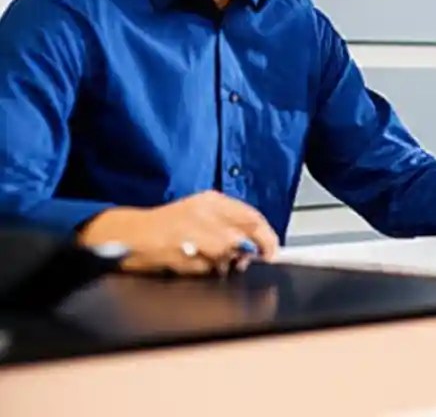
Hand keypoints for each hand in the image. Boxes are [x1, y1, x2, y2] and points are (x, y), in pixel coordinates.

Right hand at [77, 191, 279, 275]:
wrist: (127, 234)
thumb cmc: (166, 228)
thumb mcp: (201, 216)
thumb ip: (229, 228)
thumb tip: (256, 250)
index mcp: (212, 201)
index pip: (252, 217)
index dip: (267, 237)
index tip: (272, 253)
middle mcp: (203, 211)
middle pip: (242, 236)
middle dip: (250, 254)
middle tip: (249, 263)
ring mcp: (189, 229)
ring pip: (224, 253)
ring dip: (222, 265)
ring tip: (207, 262)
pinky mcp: (176, 248)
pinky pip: (202, 267)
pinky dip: (202, 271)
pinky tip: (189, 265)